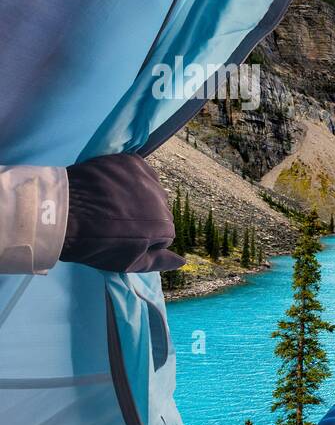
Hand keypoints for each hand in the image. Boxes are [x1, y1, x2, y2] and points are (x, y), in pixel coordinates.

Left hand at [61, 153, 183, 272]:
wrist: (61, 214)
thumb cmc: (94, 244)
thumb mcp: (127, 263)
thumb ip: (159, 262)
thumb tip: (183, 261)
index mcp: (164, 226)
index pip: (163, 233)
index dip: (144, 237)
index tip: (123, 238)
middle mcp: (162, 199)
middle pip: (158, 209)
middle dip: (144, 215)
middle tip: (116, 220)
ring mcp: (145, 177)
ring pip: (149, 188)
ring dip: (138, 194)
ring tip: (112, 201)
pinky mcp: (130, 161)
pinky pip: (138, 170)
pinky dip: (128, 177)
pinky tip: (111, 185)